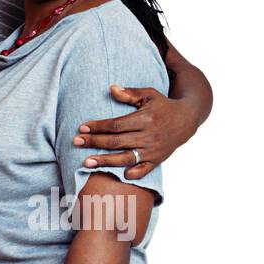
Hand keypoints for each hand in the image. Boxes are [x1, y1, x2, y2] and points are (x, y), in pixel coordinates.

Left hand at [73, 86, 197, 178]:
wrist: (187, 120)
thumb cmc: (162, 106)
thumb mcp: (149, 95)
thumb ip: (130, 93)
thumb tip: (111, 88)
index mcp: (145, 119)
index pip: (116, 125)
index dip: (98, 126)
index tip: (82, 127)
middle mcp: (148, 136)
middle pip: (116, 142)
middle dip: (94, 142)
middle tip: (76, 142)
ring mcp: (152, 150)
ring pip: (125, 158)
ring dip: (105, 161)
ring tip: (85, 163)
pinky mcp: (156, 160)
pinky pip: (144, 170)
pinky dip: (133, 173)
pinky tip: (119, 175)